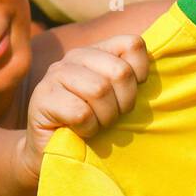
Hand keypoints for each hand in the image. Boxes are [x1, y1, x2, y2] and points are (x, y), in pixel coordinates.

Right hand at [17, 35, 149, 180]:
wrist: (53, 152)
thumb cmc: (91, 123)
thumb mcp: (116, 98)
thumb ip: (129, 78)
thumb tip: (153, 69)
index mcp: (96, 51)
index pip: (132, 44)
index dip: (140, 73)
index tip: (128, 95)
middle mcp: (74, 57)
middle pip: (120, 71)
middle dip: (124, 102)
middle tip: (112, 116)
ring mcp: (55, 75)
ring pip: (99, 91)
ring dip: (105, 117)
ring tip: (96, 124)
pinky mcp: (42, 98)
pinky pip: (81, 113)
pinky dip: (88, 128)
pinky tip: (80, 131)